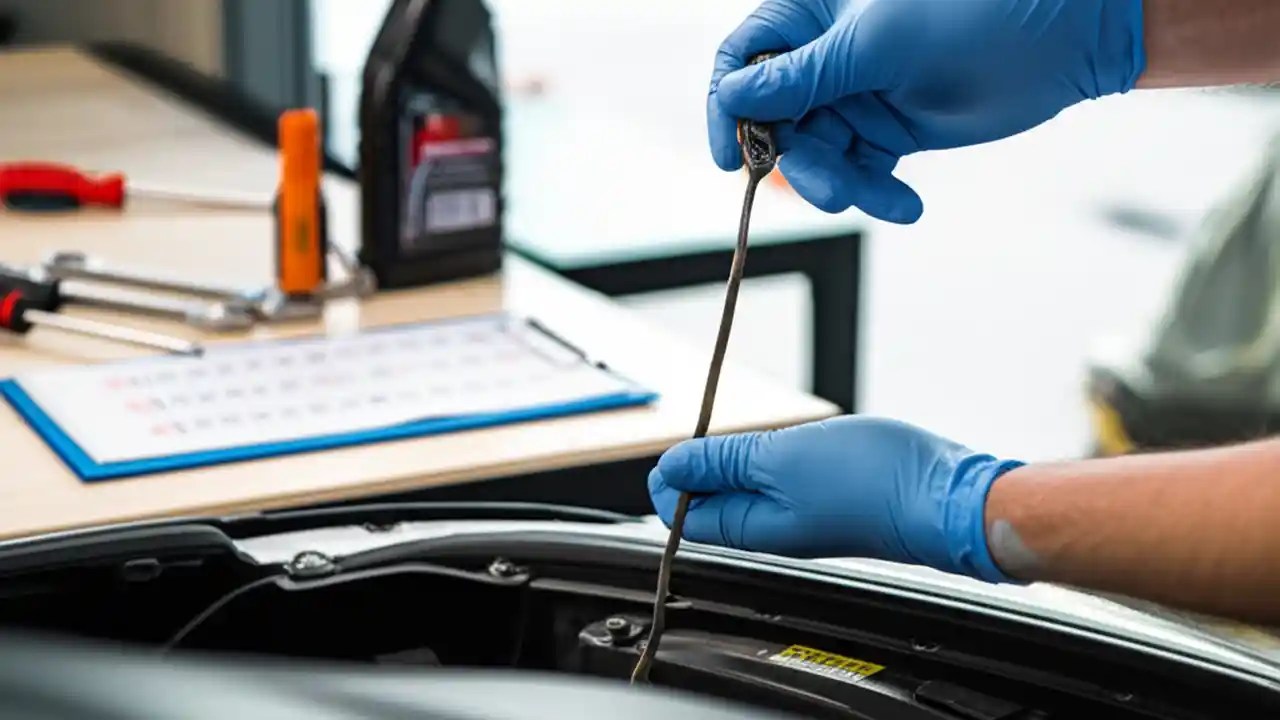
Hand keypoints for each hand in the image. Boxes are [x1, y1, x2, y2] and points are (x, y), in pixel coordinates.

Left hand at [648, 416, 1024, 581]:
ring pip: (746, 487)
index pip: (680, 513)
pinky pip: (780, 480)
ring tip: (770, 437)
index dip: (672, 476)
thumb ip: (722, 463)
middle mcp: (770, 531)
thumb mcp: (779, 458)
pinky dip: (775, 457)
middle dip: (705, 462)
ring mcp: (798, 516)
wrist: (946, 498)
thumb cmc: (870, 482)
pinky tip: (797, 443)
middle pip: (709, 500)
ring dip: (742, 456)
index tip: (691, 443)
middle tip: (734, 435)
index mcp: (749, 530)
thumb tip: (670, 467)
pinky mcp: (825, 501)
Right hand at [709, 0, 1145, 222]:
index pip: (743, 58)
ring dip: (839, 182)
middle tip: (829, 189)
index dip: (730, 106)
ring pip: (817, 153)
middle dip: (798, 159)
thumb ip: (802, 75)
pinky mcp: (889, 129)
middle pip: (776, 118)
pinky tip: (904, 204)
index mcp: (813, 12)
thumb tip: (735, 96)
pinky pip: (860, 170)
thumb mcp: (876, 43)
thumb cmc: (976, 10)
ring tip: (875, 197)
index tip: (731, 155)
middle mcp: (827, 54)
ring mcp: (858, 93)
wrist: (1065, 38)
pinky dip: (875, 193)